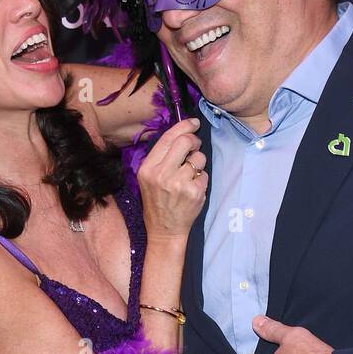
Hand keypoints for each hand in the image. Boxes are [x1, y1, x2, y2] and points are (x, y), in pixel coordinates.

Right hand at [137, 117, 208, 241]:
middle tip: (195, 147)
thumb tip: (182, 134)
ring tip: (191, 174)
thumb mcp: (149, 178)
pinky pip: (205, 175)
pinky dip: (201, 179)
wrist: (164, 230)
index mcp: (148, 168)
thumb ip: (161, 157)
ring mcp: (179, 184)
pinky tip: (193, 189)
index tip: (193, 123)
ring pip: (199, 158)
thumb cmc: (157, 202)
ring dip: (199, 162)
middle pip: (185, 142)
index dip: (183, 127)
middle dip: (194, 141)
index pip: (168, 138)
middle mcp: (162, 174)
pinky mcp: (194, 193)